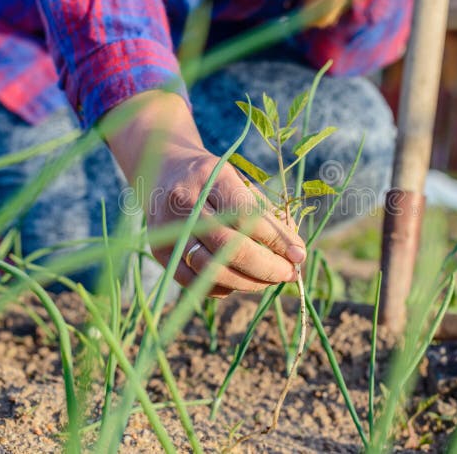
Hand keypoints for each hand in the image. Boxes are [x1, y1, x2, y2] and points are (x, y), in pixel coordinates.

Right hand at [105, 91, 305, 297]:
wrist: (163, 168)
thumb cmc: (212, 179)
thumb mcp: (239, 182)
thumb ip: (266, 214)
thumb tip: (295, 251)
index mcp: (209, 176)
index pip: (245, 214)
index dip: (275, 239)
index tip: (299, 254)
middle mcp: (183, 201)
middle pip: (227, 245)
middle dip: (265, 266)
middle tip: (289, 274)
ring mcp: (166, 227)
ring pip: (209, 268)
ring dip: (246, 282)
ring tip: (269, 281)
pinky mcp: (158, 250)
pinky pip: (192, 281)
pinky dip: (220, 287)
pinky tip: (240, 282)